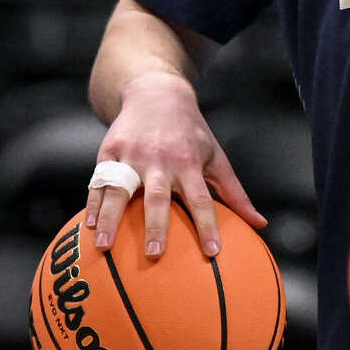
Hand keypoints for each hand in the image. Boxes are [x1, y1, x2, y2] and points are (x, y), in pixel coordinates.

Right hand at [86, 72, 265, 258]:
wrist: (157, 94)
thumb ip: (235, 193)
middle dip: (156, 226)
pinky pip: (99, 181)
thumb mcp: (216, 157)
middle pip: (158, 197)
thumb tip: (260, 225)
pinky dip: (93, 203)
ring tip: (104, 248)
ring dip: (112, 219)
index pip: (201, 199)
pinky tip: (89, 226)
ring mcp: (131, 155)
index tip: (213, 251)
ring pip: (120, 190)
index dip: (207, 225)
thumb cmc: (191, 134)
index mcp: (188, 163)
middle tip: (154, 255)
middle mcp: (160, 160)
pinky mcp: (109, 150)